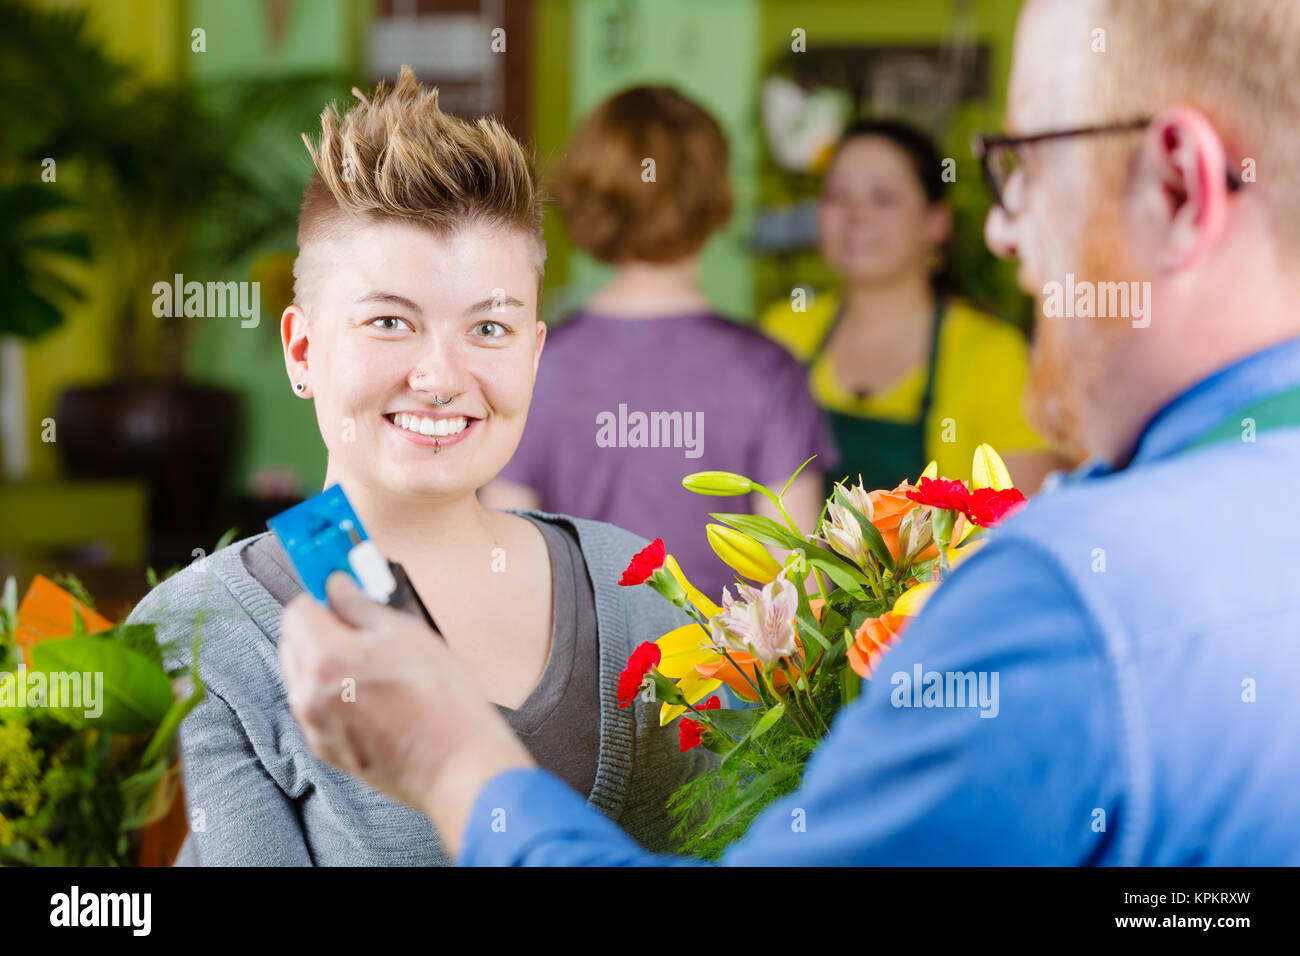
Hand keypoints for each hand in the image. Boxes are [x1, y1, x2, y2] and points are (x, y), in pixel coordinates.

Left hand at [279, 571, 534, 853]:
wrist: (458, 764)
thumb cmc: (442, 699)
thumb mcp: (407, 634)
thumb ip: (361, 606)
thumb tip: (338, 587)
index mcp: (325, 658)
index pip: (297, 609)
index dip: (321, 597)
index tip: (341, 593)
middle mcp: (308, 694)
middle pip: (293, 642)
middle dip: (319, 628)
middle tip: (361, 626)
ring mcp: (314, 726)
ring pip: (301, 676)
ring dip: (323, 661)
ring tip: (372, 665)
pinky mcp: (326, 750)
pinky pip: (315, 707)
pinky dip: (332, 693)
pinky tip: (371, 695)